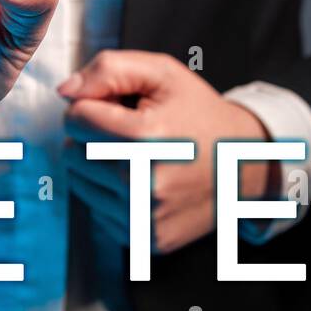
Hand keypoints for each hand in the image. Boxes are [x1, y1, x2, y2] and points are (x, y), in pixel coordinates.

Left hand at [58, 50, 274, 253]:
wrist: (244, 163)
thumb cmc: (199, 114)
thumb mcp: (163, 74)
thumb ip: (108, 70)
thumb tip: (65, 92)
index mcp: (146, 139)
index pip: (76, 117)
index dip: (92, 105)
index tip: (119, 107)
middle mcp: (142, 184)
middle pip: (72, 151)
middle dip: (93, 136)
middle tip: (131, 131)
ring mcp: (144, 218)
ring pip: (79, 182)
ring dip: (98, 164)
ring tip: (137, 155)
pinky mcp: (145, 240)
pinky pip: (97, 209)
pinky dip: (112, 193)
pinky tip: (142, 181)